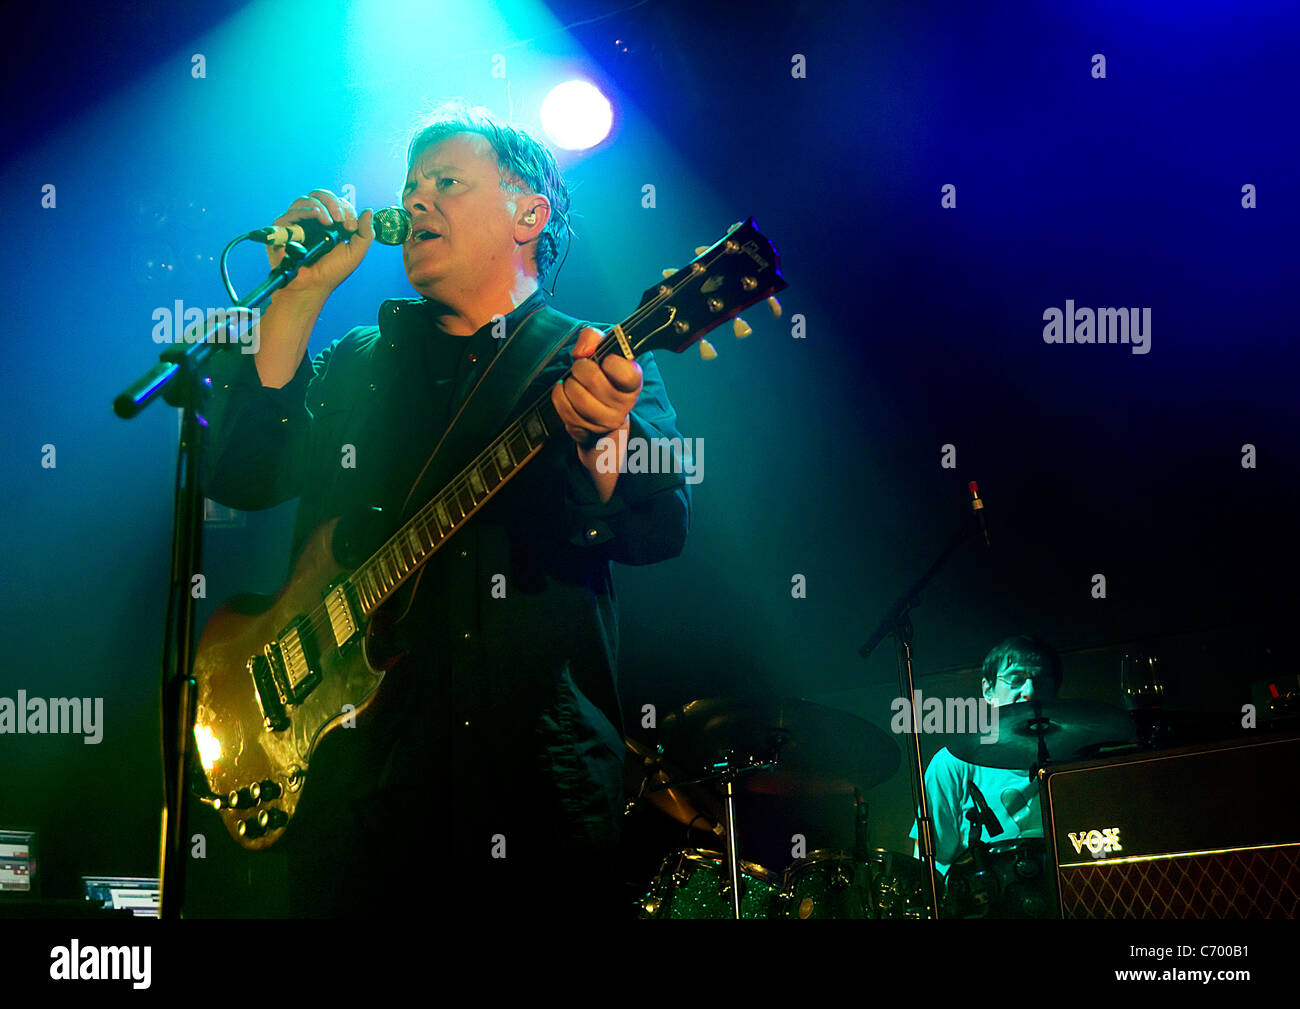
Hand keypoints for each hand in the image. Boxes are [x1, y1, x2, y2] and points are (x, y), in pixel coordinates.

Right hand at [267, 189, 373, 300]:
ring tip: (330, 221)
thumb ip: (365, 232)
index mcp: (330, 223)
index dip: (346, 209)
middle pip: (320, 195)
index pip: (337, 203)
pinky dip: (306, 210)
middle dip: (334, 203)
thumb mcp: (355, 252)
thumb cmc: (331, 272)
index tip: (351, 226)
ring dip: (322, 206)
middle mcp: (313, 220)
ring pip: (307, 200)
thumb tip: (368, 211)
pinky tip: (317, 216)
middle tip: (341, 219)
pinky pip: (293, 211)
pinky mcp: (284, 227)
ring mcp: (298, 222)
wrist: (313, 285)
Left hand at [551, 327, 641, 449]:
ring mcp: (606, 421)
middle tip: (581, 367)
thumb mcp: (604, 349)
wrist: (602, 407)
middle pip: (592, 378)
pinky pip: (565, 408)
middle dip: (579, 368)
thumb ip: (593, 338)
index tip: (605, 360)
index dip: (609, 361)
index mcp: (634, 383)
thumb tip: (581, 352)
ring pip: (578, 396)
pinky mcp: (588, 430)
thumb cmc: (604, 374)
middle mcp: (624, 404)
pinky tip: (566, 392)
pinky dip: (559, 395)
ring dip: (569, 383)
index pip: (624, 372)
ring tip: (575, 382)